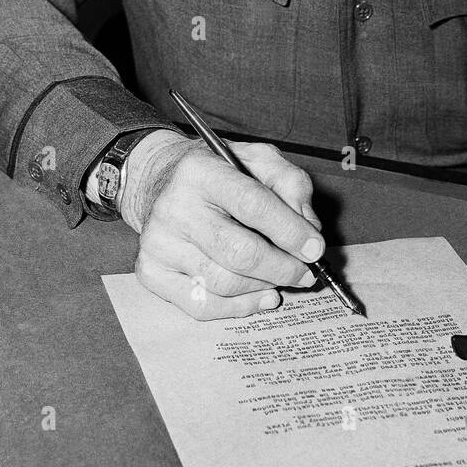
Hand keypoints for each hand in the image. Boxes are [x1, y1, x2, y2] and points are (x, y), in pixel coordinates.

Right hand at [129, 136, 324, 319]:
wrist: (160, 182)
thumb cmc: (219, 173)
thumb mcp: (258, 159)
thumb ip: (291, 184)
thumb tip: (308, 227)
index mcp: (200, 171)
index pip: (253, 205)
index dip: (290, 231)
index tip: (315, 249)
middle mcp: (174, 207)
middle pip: (239, 253)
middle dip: (283, 268)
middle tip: (306, 273)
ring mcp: (159, 243)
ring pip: (224, 284)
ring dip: (264, 286)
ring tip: (282, 278)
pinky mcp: (151, 272)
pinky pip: (202, 306)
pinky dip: (240, 307)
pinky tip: (261, 295)